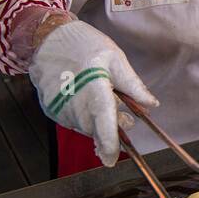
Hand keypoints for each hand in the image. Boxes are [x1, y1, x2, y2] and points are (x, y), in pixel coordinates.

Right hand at [27, 20, 158, 166]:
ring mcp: (58, 108)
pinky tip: (87, 100)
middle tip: (127, 121)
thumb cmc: (83, 45)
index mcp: (94, 90)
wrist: (47, 38)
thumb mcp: (115, 59)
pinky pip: (71, 121)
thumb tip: (151, 104)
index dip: (109, 146)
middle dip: (111, 131)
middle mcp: (73, 104)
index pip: (103, 126)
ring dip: (97, 123)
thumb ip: (133, 85)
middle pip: (95, 130)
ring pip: (83, 127)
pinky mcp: (50, 109)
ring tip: (108, 104)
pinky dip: (83, 117)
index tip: (112, 159)